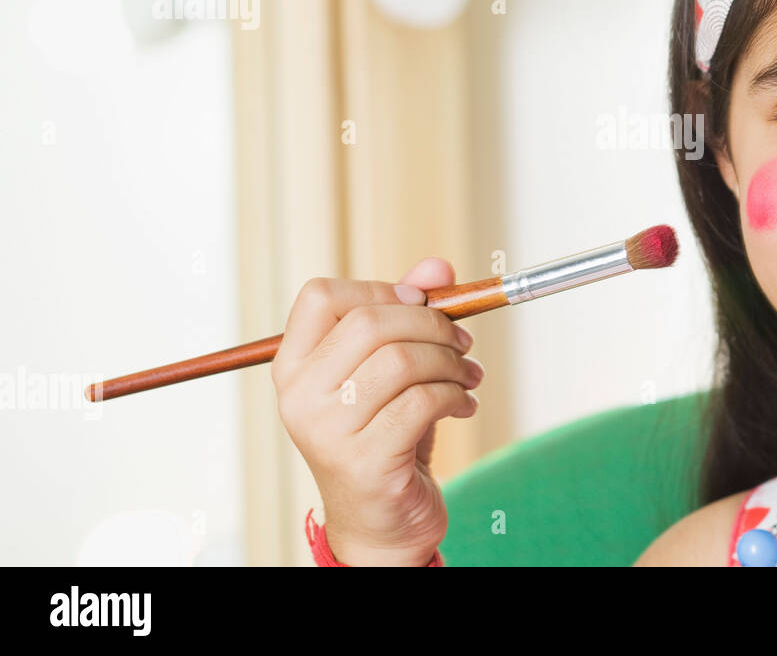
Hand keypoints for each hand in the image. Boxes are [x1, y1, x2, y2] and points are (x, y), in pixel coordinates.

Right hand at [273, 257, 483, 565]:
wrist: (382, 523)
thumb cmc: (385, 436)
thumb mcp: (392, 371)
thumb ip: (408, 316)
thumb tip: (439, 267)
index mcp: (294, 366)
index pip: (322, 296)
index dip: (381, 289)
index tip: (422, 303)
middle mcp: (299, 396)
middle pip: (371, 322)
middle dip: (432, 323)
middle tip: (463, 340)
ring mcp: (326, 431)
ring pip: (402, 360)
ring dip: (451, 362)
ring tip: (468, 377)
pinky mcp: (364, 460)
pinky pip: (422, 402)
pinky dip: (455, 396)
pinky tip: (464, 405)